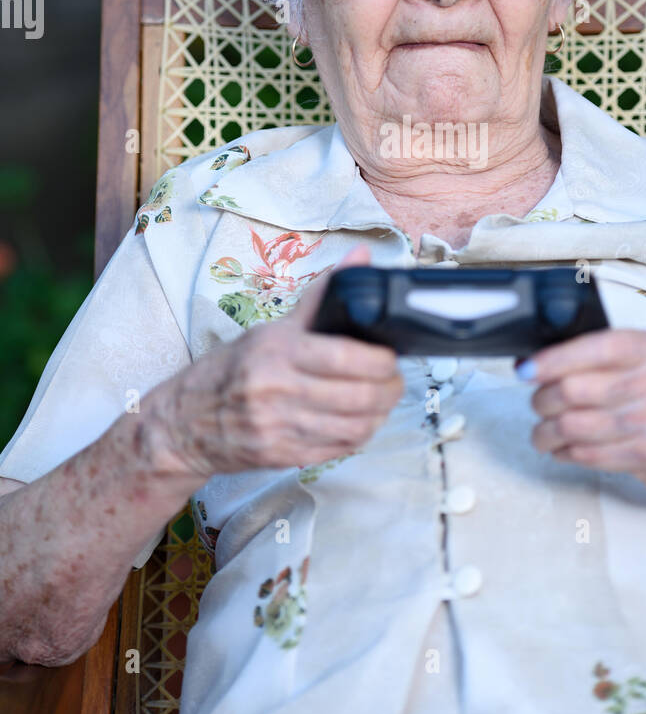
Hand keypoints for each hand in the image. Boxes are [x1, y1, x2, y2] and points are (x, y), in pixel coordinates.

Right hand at [144, 246, 403, 481]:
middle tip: (395, 378)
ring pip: (355, 427)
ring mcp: (280, 428)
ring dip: (380, 413)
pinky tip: (362, 421)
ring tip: (383, 399)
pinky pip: (338, 449)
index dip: (382, 361)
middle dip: (389, 388)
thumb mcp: (270, 329)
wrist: (183, 423)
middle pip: (358, 396)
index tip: (392, 354)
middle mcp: (277, 390)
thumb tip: (361, 257)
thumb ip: (322, 296)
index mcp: (277, 351)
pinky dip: (360, 434)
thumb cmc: (229, 370)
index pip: (346, 358)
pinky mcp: (282, 456)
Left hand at [523, 328, 645, 504]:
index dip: (549, 361)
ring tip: (543, 433)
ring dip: (546, 433)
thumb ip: (610, 359)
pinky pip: (587, 454)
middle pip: (571, 390)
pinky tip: (564, 450)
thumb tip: (544, 360)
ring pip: (573, 426)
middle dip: (542, 400)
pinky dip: (565, 453)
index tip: (525, 370)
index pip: (589, 348)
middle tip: (538, 404)